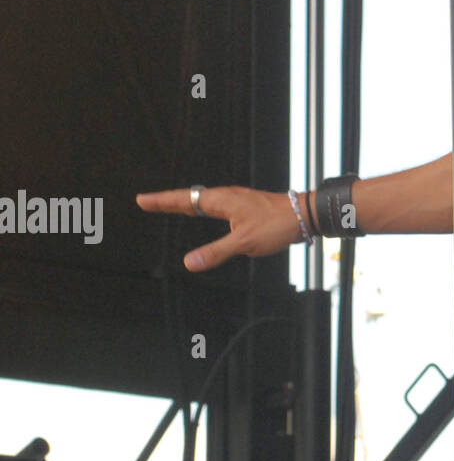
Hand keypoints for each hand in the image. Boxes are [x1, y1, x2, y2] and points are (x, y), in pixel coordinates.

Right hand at [136, 185, 304, 270]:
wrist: (303, 215)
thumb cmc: (276, 225)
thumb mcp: (244, 242)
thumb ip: (216, 252)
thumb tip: (189, 263)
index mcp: (222, 200)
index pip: (185, 199)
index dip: (162, 201)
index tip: (142, 199)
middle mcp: (227, 197)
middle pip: (191, 197)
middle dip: (168, 200)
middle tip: (147, 201)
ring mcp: (237, 201)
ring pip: (203, 200)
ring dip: (184, 202)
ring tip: (168, 205)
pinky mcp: (245, 207)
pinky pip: (215, 205)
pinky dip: (201, 207)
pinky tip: (203, 212)